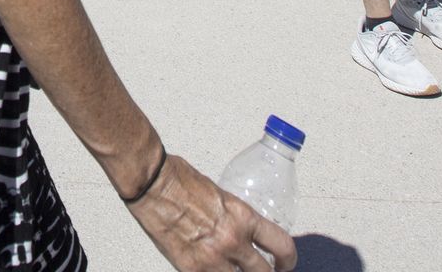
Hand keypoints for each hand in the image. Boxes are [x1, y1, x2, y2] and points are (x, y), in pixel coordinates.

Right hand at [126, 155, 296, 271]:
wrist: (151, 184)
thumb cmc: (180, 180)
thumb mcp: (219, 194)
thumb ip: (232, 215)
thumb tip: (237, 226)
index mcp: (243, 217)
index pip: (281, 245)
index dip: (289, 259)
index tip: (286, 263)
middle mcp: (232, 241)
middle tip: (263, 271)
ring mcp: (212, 259)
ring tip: (234, 270)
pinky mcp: (191, 269)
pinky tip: (212, 270)